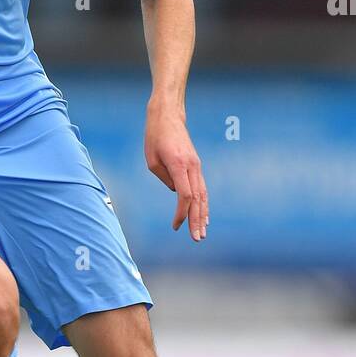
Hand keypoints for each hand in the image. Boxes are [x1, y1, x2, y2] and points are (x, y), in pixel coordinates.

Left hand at [144, 104, 208, 240]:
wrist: (168, 117)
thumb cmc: (155, 137)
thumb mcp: (151, 160)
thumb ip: (164, 178)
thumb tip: (176, 192)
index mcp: (179, 165)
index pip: (185, 195)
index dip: (182, 213)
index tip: (175, 226)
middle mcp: (192, 166)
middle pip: (197, 199)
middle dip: (197, 221)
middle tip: (197, 239)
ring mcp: (196, 166)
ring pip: (203, 195)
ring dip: (203, 215)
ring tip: (202, 232)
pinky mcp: (196, 166)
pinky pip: (202, 188)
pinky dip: (203, 204)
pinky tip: (204, 216)